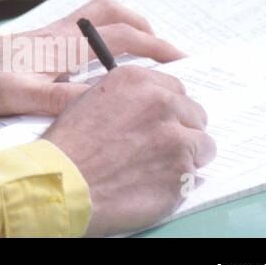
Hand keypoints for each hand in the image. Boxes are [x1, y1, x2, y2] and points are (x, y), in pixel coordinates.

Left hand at [0, 0, 184, 117]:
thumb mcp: (27, 98)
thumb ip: (68, 99)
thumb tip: (110, 100)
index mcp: (64, 43)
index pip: (122, 36)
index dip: (156, 47)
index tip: (183, 61)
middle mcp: (58, 31)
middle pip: (111, 11)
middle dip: (143, 27)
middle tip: (163, 51)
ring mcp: (46, 33)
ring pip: (94, 15)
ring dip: (121, 25)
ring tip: (137, 49)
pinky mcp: (35, 40)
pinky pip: (78, 26)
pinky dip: (99, 34)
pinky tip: (95, 58)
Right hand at [41, 64, 215, 235]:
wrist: (63, 182)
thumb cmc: (69, 146)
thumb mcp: (90, 101)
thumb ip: (126, 97)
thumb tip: (147, 105)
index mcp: (136, 81)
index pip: (176, 90)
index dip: (170, 110)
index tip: (164, 122)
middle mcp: (160, 103)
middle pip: (195, 115)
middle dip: (182, 131)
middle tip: (159, 148)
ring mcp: (175, 138)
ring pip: (203, 145)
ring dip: (185, 157)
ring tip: (155, 168)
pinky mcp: (182, 171)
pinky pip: (194, 175)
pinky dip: (178, 181)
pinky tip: (151, 183)